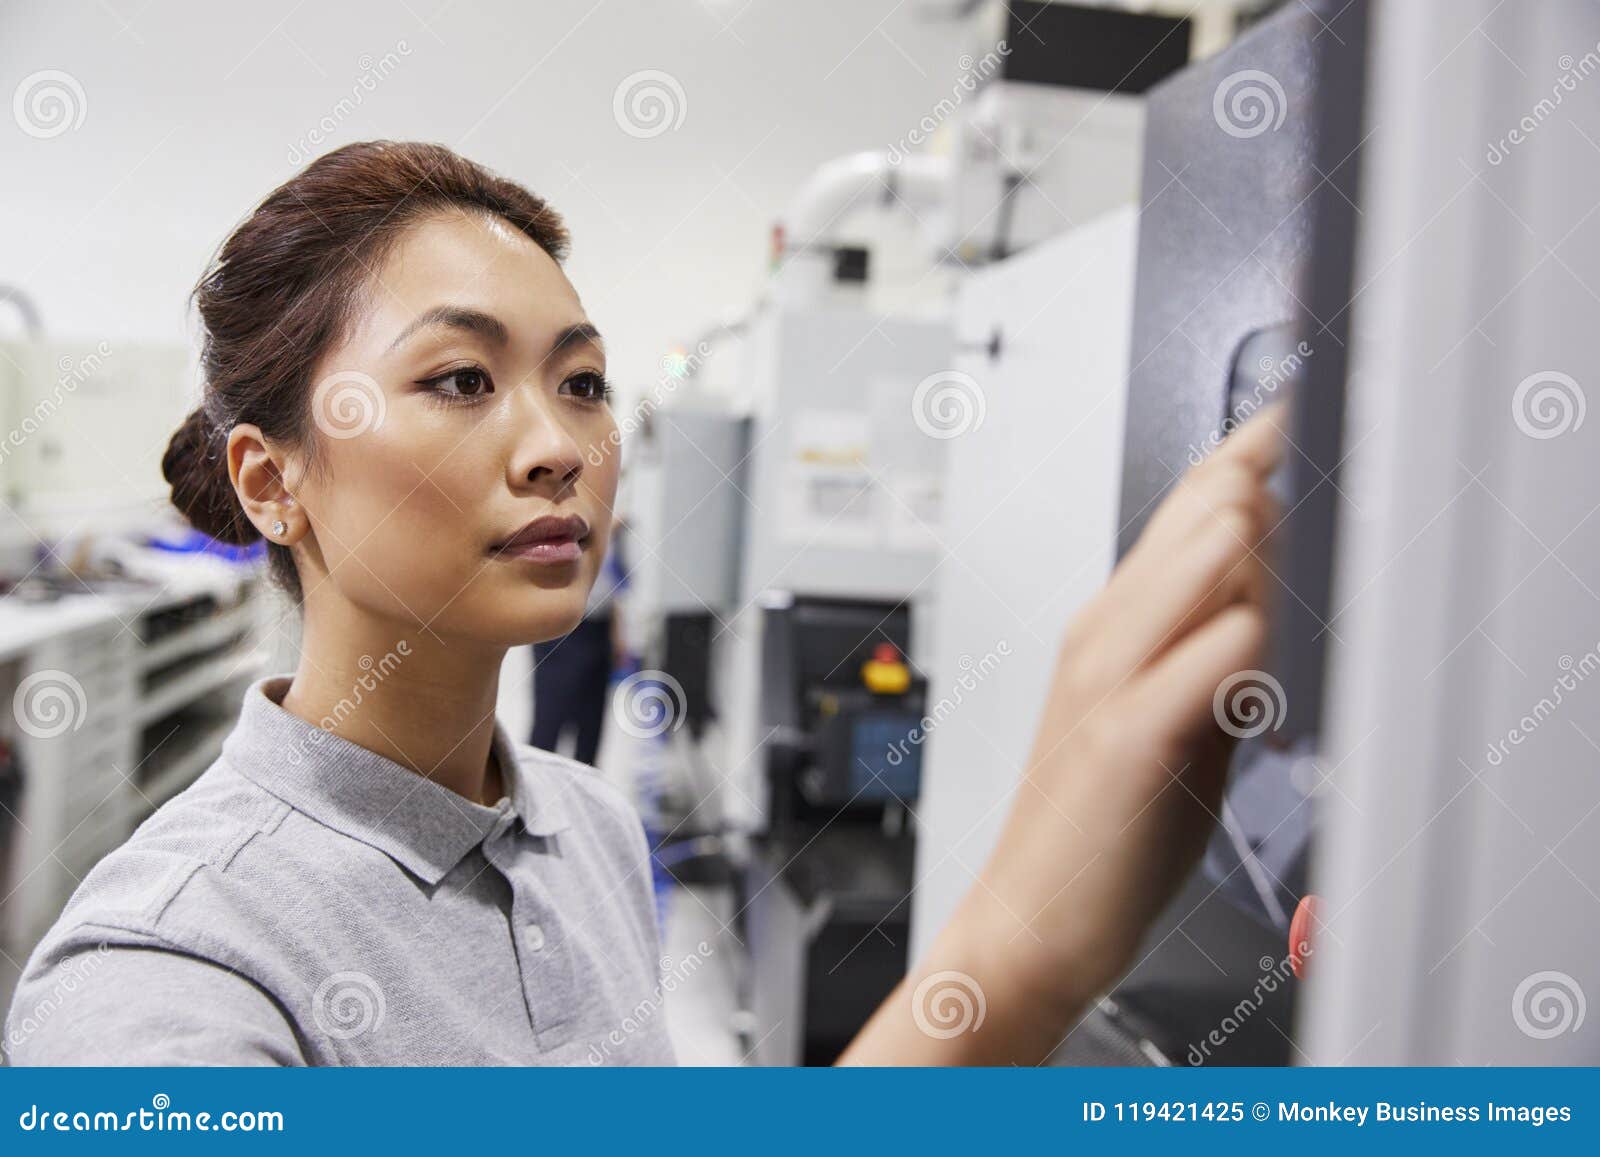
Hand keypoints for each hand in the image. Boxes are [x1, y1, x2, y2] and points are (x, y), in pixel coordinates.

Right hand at [841, 401, 1286, 1064]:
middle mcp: (1106, 632)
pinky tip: (1276, 660)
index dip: (1252, 451)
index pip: (1189, 504)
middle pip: (1208, 510)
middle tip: (1325, 485)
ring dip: (1273, 559)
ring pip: (1212, 561)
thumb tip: (1279, 594)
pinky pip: (1215, 655)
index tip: (1303, 411)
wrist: (1029, 918)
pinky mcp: (1130, 734)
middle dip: (1279, 492)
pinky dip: (1260, 642)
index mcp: (1111, 622)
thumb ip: (1216, 650)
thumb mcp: (1167, 717)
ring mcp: (1112, 677)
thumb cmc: (1098, 826)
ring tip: (1304, 579)